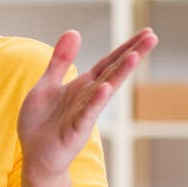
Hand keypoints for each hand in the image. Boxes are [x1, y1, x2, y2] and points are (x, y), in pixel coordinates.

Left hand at [17, 27, 158, 180]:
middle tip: (152, 36)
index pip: (108, 63)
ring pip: (104, 91)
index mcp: (82, 86)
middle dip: (131, 54)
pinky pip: (86, 114)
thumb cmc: (42, 122)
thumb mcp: (47, 85)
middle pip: (112, 72)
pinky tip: (104, 88)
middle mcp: (87, 97)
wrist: (35, 155)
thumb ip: (60, 61)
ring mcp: (83, 113)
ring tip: (134, 56)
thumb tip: (74, 31)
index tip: (147, 31)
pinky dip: (95, 101)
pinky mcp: (75, 130)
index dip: (125, 47)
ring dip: (118, 74)